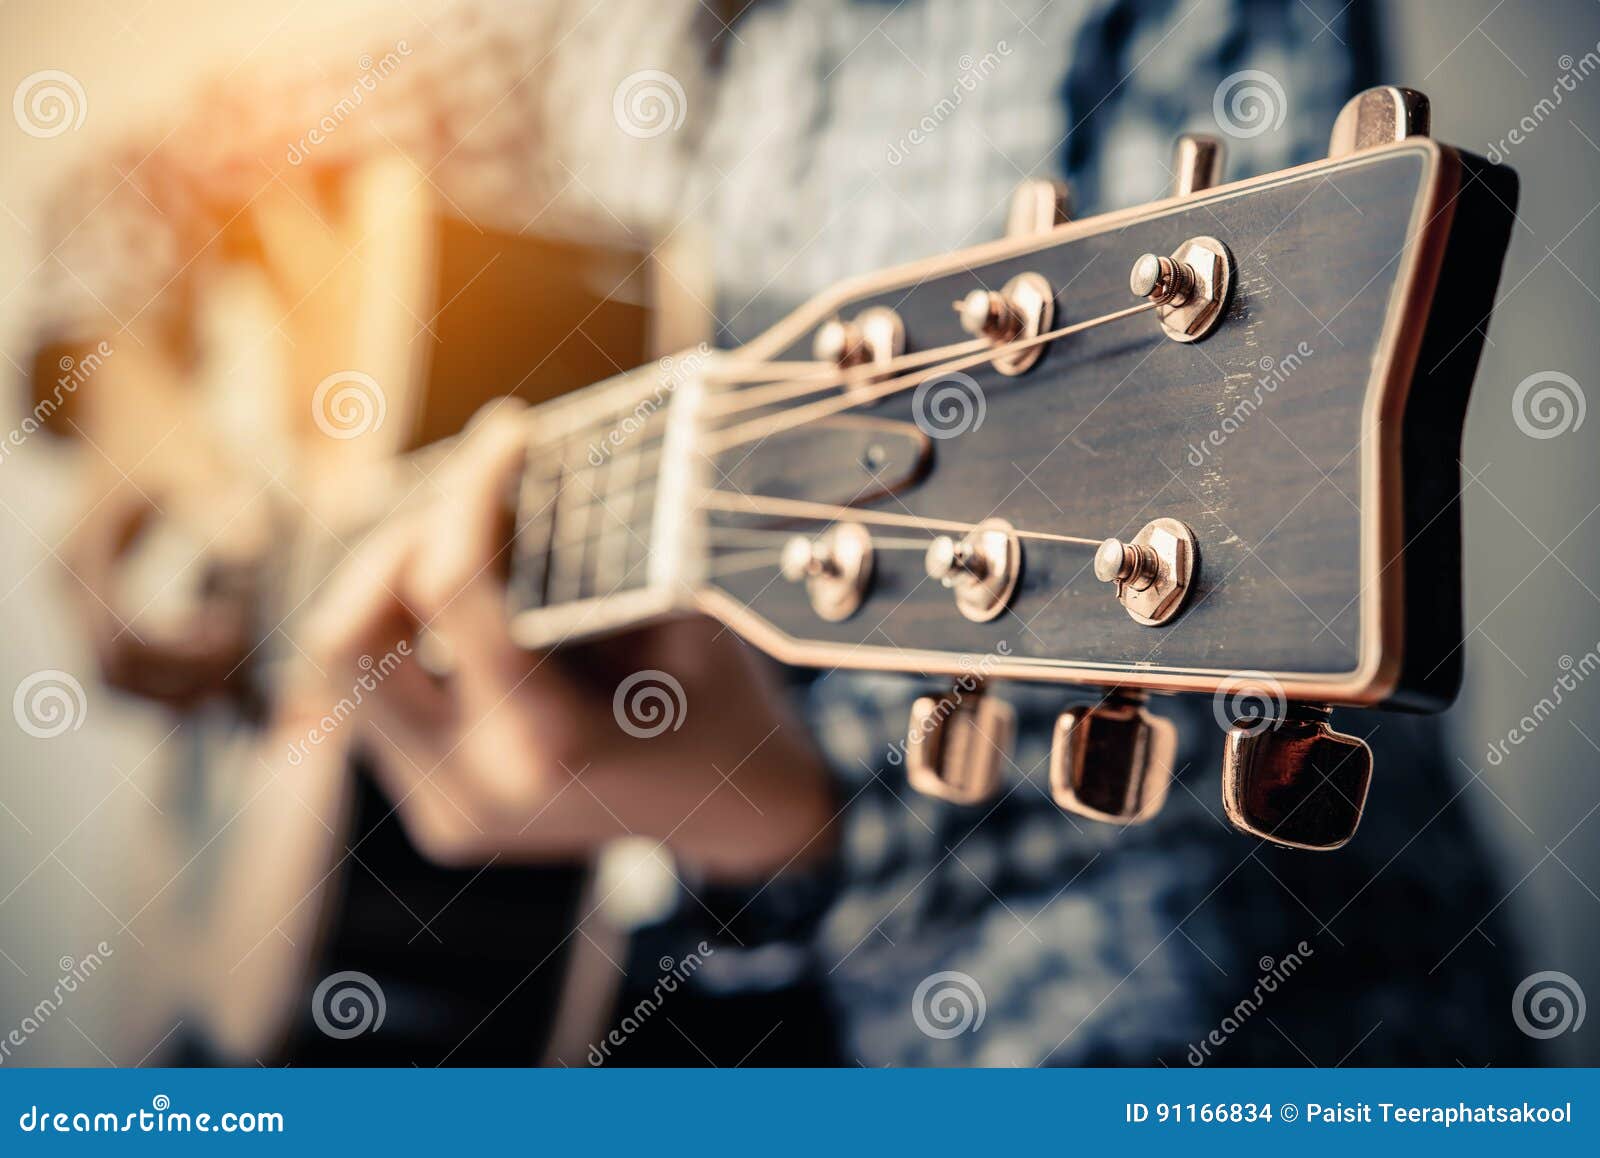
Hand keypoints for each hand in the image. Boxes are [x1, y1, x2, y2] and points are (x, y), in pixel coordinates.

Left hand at [292, 401, 836, 879]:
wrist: (736, 813)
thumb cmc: (720, 705)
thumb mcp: (681, 619)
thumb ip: (595, 555)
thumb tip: (520, 466)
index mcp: (546, 744)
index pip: (449, 589)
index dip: (468, 488)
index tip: (507, 430)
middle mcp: (476, 789)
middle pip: (352, 636)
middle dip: (397, 546)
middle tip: (466, 500)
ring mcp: (445, 811)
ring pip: (346, 669)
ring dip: (388, 590)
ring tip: (461, 544)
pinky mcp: (434, 811)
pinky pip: (374, 702)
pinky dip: (402, 637)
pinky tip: (463, 606)